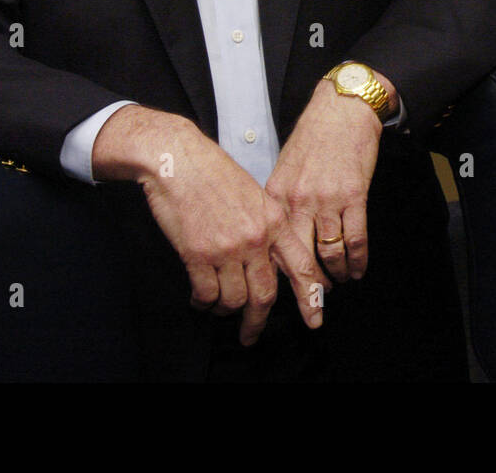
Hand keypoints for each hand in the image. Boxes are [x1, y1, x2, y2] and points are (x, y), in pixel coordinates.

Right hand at [93, 105, 329, 344]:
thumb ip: (268, 226)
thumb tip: (272, 260)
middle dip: (258, 321)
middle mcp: (256, 237)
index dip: (310, 297)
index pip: (301, 267)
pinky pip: (207, 294)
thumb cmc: (214, 174)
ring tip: (217, 307)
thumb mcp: (255, 195)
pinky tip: (200, 299)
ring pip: (235, 299)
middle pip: (266, 295)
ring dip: (225, 309)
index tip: (315, 318)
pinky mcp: (199, 254)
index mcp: (275, 220)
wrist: (180, 160)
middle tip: (251, 335)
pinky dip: (204, 302)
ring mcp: (228, 247)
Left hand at [265, 76, 387, 282]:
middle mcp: (297, 201)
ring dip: (336, 275)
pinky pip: (355, 238)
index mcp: (276, 196)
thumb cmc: (313, 139)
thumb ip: (279, 204)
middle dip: (307, 290)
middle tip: (313, 309)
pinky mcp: (353, 195)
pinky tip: (358, 269)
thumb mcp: (284, 169)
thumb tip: (275, 239)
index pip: (273, 248)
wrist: (340, 111)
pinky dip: (358, 260)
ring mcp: (326, 199)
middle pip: (300, 259)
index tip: (281, 297)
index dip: (278, 277)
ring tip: (338, 284)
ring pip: (329, 252)